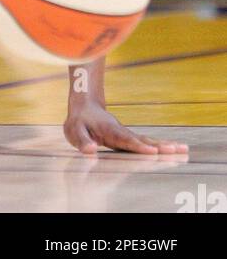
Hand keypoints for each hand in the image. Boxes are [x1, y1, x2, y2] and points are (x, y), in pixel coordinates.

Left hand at [64, 100, 187, 155]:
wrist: (85, 106)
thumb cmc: (79, 121)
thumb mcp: (74, 130)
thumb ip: (82, 141)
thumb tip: (90, 152)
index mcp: (110, 131)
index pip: (126, 140)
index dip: (138, 146)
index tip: (153, 152)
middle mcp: (122, 132)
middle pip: (143, 140)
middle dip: (160, 146)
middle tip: (178, 150)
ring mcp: (128, 134)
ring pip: (148, 140)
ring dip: (165, 145)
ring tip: (183, 149)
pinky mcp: (130, 137)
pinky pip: (147, 142)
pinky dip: (160, 146)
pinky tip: (173, 150)